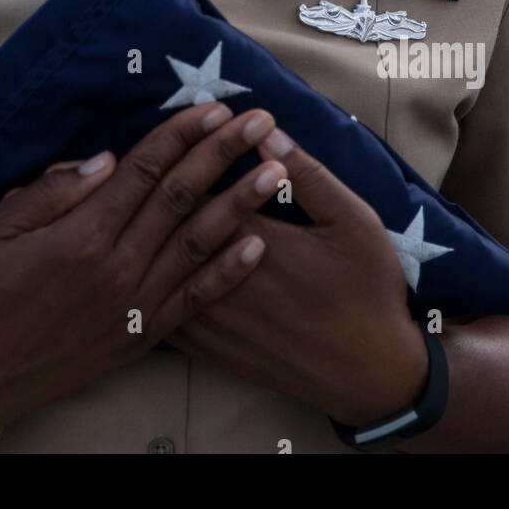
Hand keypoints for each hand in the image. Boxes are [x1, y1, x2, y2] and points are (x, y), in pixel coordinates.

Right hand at [0, 103, 288, 432]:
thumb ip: (53, 189)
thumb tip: (107, 159)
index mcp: (82, 233)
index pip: (144, 170)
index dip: (182, 135)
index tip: (214, 108)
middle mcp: (117, 266)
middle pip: (180, 197)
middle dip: (223, 154)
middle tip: (260, 120)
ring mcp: (134, 303)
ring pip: (198, 243)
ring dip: (240, 204)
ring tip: (277, 174)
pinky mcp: (141, 335)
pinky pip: (195, 299)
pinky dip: (228, 272)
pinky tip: (258, 246)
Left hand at [168, 128, 428, 425]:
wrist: (371, 375)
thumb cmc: (367, 289)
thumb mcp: (353, 221)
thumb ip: (308, 174)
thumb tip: (265, 132)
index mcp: (258, 240)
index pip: (198, 186)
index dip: (184, 155)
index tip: (181, 132)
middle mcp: (222, 278)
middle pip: (168, 223)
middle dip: (156, 189)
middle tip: (150, 161)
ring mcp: (210, 317)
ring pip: (155, 264)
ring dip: (144, 232)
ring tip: (137, 203)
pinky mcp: (205, 348)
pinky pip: (158, 306)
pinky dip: (146, 276)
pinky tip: (140, 256)